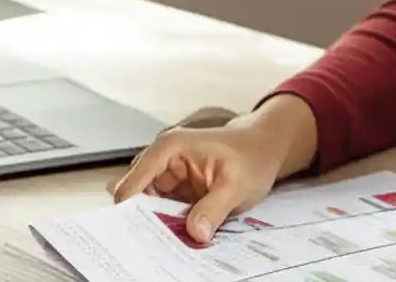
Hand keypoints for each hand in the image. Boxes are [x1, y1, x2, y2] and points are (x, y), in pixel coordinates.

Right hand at [107, 94, 317, 243]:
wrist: (266, 149)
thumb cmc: (253, 156)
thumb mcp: (238, 183)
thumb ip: (214, 208)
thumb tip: (195, 234)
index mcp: (168, 149)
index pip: (131, 185)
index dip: (128, 212)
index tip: (134, 238)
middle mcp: (161, 162)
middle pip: (136, 199)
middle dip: (143, 222)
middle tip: (153, 246)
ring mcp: (167, 177)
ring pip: (149, 209)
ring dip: (157, 225)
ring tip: (167, 245)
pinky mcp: (176, 191)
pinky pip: (164, 213)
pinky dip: (169, 225)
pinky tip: (178, 239)